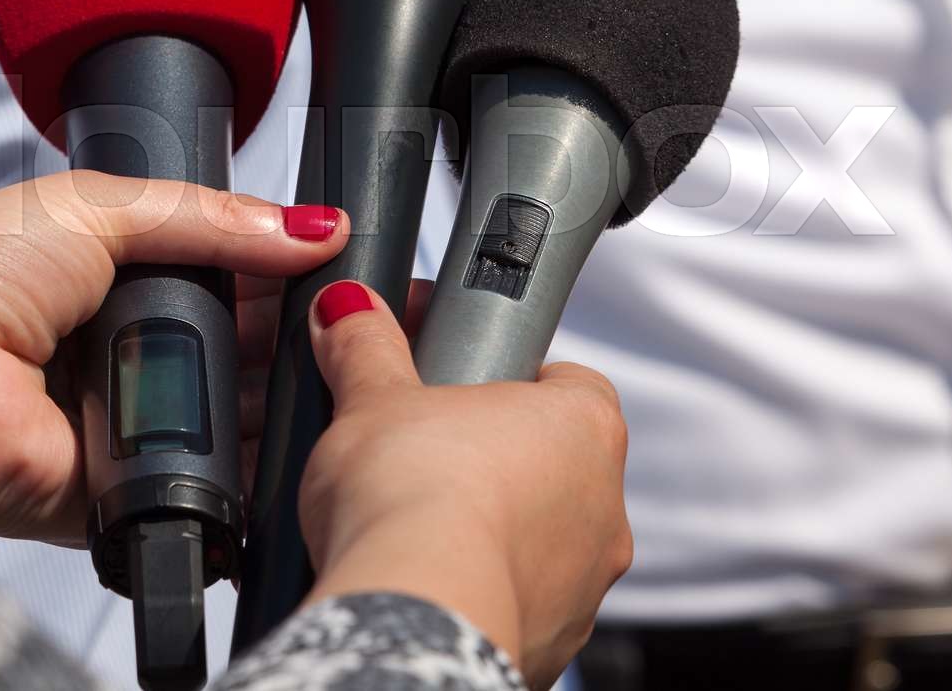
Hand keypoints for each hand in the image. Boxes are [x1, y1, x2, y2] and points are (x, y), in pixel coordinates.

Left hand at [0, 172, 347, 542]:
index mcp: (103, 270)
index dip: (276, 266)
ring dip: (272, 399)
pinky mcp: (115, 492)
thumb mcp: (95, 205)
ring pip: (226, 415)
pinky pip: (196, 485)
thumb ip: (210, 215)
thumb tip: (311, 226)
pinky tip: (286, 445)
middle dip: (288, 334)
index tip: (336, 263)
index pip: (217, 268)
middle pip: (232, 344)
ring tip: (326, 375)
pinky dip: (238, 472)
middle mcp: (113, 345)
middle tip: (347, 320)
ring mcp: (116, 421)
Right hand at [297, 281, 632, 689]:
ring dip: (491, 530)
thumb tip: (347, 309)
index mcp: (583, 424)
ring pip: (541, 540)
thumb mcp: (372, 399)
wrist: (411, 612)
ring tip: (415, 522)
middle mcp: (604, 504)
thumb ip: (365, 347)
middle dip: (495, 458)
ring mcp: (585, 583)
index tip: (461, 380)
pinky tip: (426, 579)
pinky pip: (518, 602)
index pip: (569, 380)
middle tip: (425, 452)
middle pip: (554, 463)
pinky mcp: (552, 642)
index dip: (514, 375)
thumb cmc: (410, 494)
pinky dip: (479, 589)